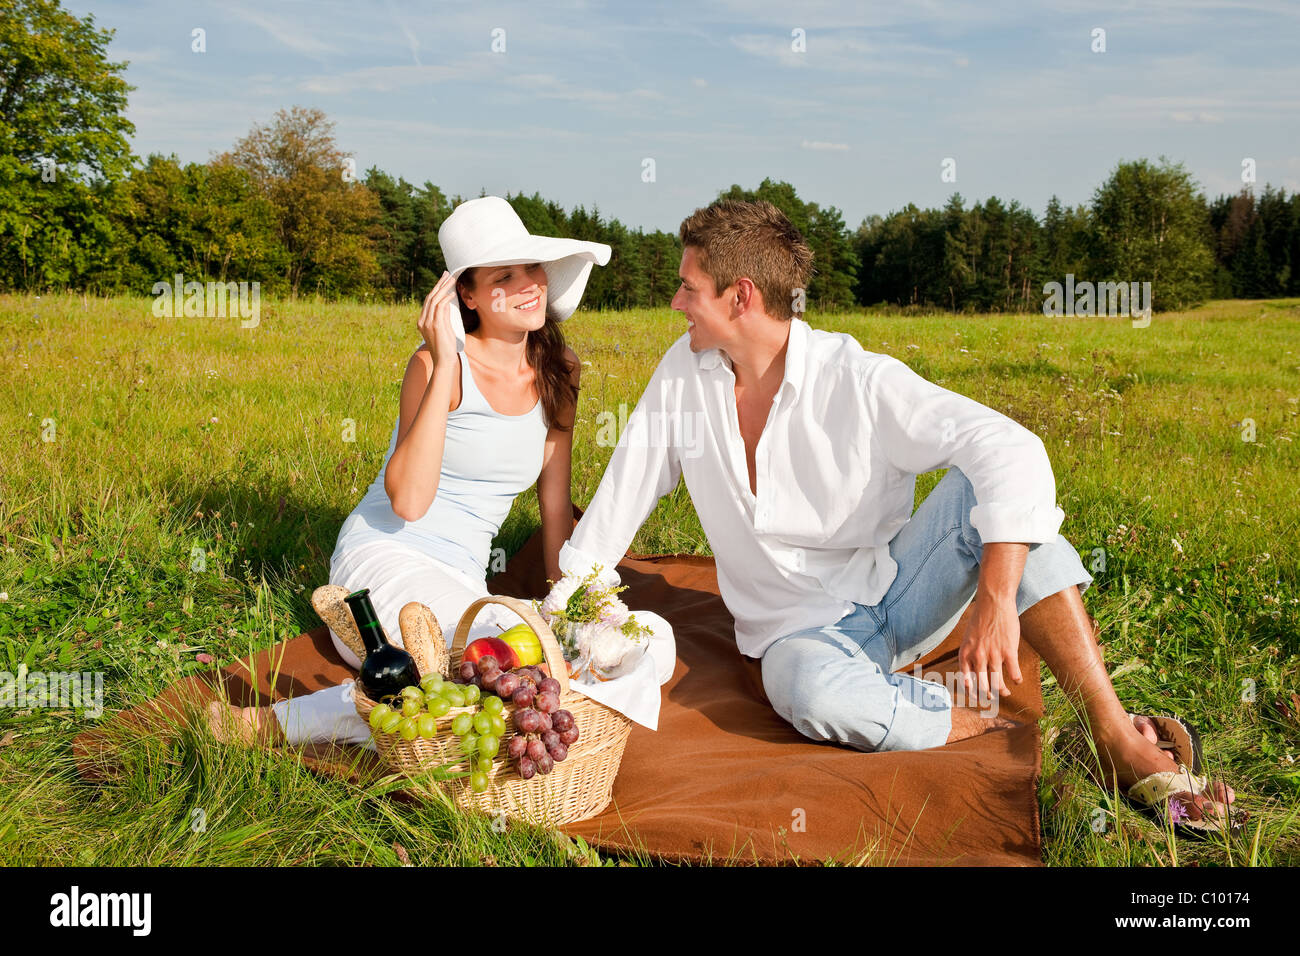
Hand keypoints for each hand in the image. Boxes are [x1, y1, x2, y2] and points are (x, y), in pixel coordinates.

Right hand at [417, 271, 459, 367]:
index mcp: (422, 322)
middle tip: (447, 274)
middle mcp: (422, 321)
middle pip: (430, 297)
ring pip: (434, 300)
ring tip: (452, 280)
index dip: (435, 289)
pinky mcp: (436, 326)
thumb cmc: (445, 348)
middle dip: (439, 284)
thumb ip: (442, 319)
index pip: (428, 301)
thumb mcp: (443, 330)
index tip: (443, 280)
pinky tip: (452, 293)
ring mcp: (428, 323)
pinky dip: (446, 299)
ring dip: (444, 288)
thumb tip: (447, 307)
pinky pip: (440, 308)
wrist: (443, 362)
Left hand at [957, 590, 1022, 704]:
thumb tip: (973, 665)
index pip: (966, 679)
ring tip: (1005, 693)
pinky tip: (1018, 680)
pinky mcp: (1008, 652)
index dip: (971, 691)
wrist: (994, 602)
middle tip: (991, 698)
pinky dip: (1016, 679)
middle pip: (982, 685)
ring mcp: (993, 655)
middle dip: (987, 695)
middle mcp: (978, 657)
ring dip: (1002, 691)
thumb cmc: (981, 617)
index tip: (976, 697)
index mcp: (966, 653)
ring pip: (998, 682)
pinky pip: (1014, 672)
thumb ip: (971, 651)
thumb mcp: (969, 636)